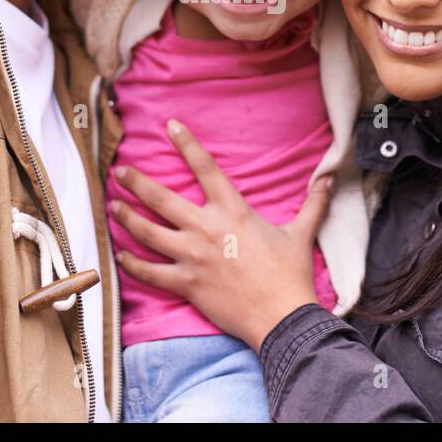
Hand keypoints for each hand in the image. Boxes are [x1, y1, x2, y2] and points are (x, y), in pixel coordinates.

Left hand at [110, 119, 331, 352]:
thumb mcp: (301, 233)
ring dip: (126, 217)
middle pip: (162, 198)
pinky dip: (132, 263)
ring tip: (113, 206)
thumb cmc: (290, 274)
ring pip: (148, 232)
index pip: (205, 167)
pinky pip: (149, 272)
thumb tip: (328, 180)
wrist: (282, 316)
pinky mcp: (186, 283)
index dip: (186, 143)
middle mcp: (206, 229)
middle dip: (137, 182)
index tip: (170, 125)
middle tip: (120, 171)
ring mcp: (192, 257)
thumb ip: (311, 204)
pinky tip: (121, 255)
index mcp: (233, 211)